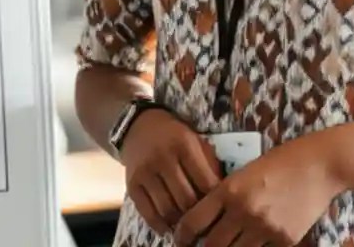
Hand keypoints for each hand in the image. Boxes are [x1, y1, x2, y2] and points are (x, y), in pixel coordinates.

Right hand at [118, 107, 222, 236]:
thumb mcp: (196, 142)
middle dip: (198, 214)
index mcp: (184, 145)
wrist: (139, 127)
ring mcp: (144, 172)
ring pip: (167, 210)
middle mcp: (162, 158)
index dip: (216, 200)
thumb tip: (221, 198)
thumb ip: (210, 166)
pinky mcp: (131, 184)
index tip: (220, 208)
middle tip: (206, 221)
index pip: (205, 183)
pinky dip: (160, 225)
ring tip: (189, 225)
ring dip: (180, 222)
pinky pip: (147, 213)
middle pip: (186, 199)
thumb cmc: (175, 137)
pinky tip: (170, 227)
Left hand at [173, 133, 342, 246]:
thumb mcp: (243, 173)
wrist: (320, 165)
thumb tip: (204, 221)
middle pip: (211, 246)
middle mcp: (244, 211)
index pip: (193, 222)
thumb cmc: (279, 163)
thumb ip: (224, 196)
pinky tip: (252, 242)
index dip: (181, 236)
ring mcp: (265, 228)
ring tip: (225, 244)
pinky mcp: (286, 240)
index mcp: (228, 190)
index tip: (179, 240)